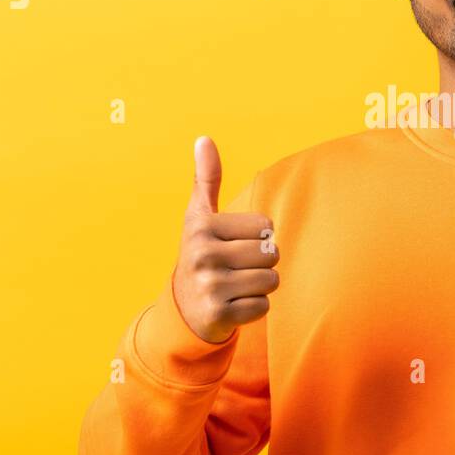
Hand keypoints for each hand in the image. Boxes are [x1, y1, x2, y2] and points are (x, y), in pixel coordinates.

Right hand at [171, 136, 278, 343]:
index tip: (233, 244)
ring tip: (236, 285)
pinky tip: (233, 305)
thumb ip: (206, 179)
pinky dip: (254, 308)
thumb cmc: (201, 253)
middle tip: (236, 268)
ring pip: (271, 281)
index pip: (266, 227)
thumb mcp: (199, 216)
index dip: (258, 237)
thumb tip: (204, 139)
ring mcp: (210, 287)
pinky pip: (263, 307)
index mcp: (202, 227)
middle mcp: (203, 255)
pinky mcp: (219, 315)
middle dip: (262, 262)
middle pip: (272, 254)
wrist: (182, 308)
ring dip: (260, 286)